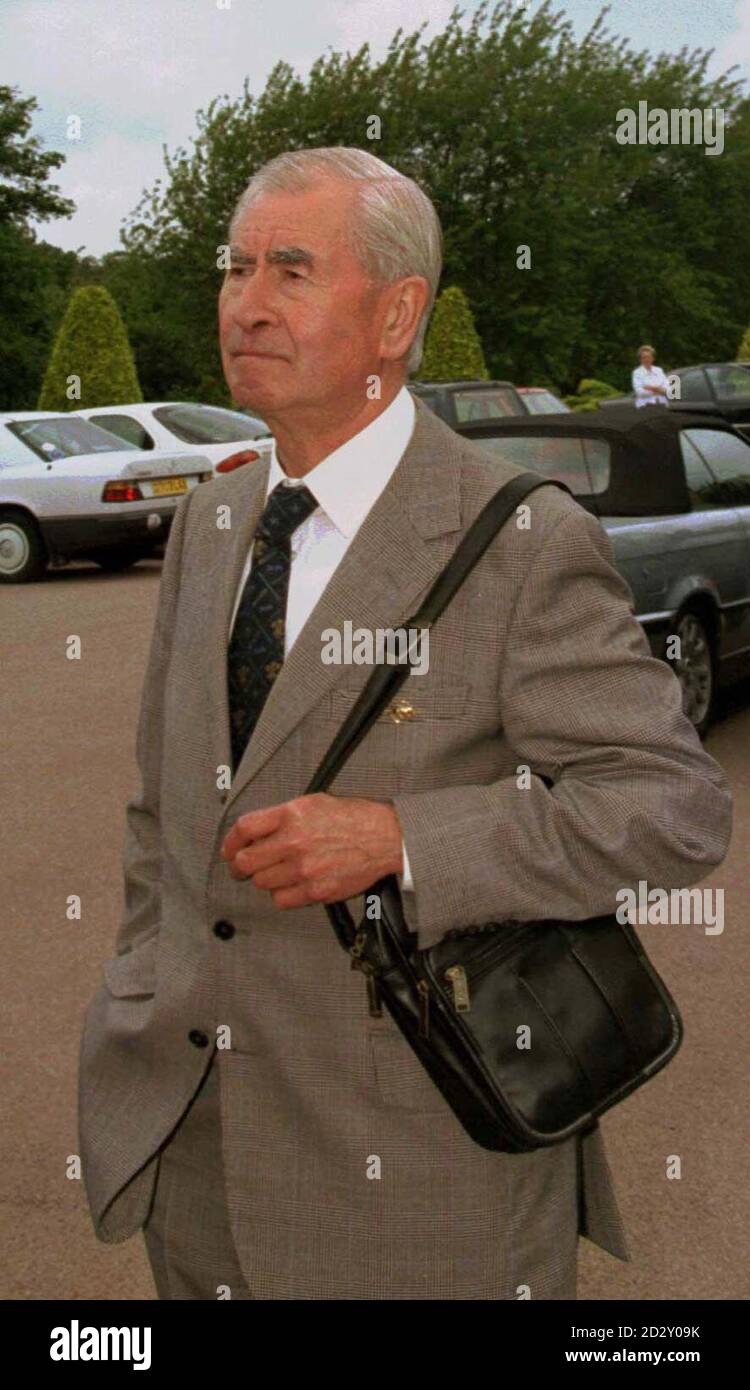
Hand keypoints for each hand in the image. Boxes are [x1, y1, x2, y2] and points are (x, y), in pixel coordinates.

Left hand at [220, 793, 404, 908]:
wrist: (384, 838)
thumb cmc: (352, 819)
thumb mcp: (313, 803)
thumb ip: (281, 817)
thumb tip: (253, 833)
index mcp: (291, 815)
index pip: (244, 829)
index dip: (230, 842)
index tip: (229, 849)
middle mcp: (294, 842)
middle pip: (245, 862)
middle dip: (238, 867)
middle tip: (241, 868)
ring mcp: (304, 869)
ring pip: (262, 883)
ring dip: (264, 879)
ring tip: (278, 873)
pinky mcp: (315, 891)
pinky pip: (281, 900)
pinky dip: (281, 895)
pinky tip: (292, 884)